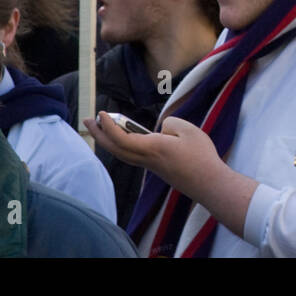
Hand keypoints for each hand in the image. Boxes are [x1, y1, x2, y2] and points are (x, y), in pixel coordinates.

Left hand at [86, 112, 219, 201]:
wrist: (208, 182)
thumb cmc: (201, 156)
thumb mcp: (189, 130)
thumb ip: (170, 124)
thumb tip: (160, 130)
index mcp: (152, 148)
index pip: (121, 139)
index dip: (109, 126)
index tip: (101, 113)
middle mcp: (146, 159)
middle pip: (115, 149)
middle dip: (99, 134)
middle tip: (88, 121)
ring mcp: (150, 166)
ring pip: (122, 154)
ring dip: (108, 140)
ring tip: (101, 128)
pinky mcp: (156, 168)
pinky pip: (131, 156)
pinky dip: (121, 145)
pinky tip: (124, 138)